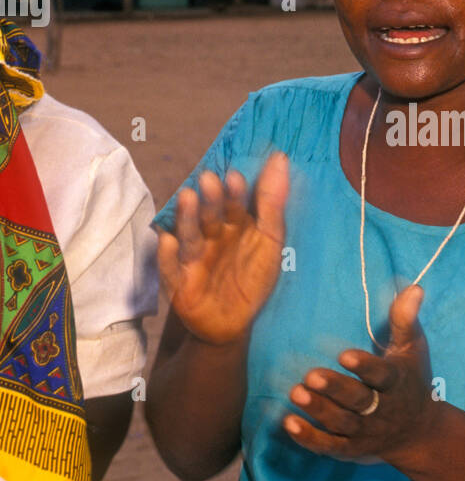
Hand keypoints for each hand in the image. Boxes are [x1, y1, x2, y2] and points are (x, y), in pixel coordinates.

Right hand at [157, 152, 288, 344]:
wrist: (234, 323)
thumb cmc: (253, 277)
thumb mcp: (271, 241)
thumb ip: (273, 202)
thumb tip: (280, 157)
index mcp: (233, 224)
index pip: (234, 203)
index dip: (235, 192)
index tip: (236, 177)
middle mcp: (210, 237)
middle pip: (209, 216)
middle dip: (210, 199)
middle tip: (209, 179)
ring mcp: (192, 258)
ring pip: (189, 235)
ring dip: (186, 217)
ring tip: (186, 197)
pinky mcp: (178, 281)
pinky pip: (170, 268)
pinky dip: (167, 256)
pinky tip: (169, 242)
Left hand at [283, 284, 438, 464]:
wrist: (419, 432)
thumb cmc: (411, 380)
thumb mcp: (412, 349)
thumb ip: (406, 320)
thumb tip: (414, 288)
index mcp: (397, 383)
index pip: (382, 375)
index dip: (365, 367)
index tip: (344, 355)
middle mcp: (383, 410)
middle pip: (359, 401)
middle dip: (335, 389)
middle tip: (310, 375)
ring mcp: (366, 432)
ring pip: (341, 423)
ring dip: (318, 410)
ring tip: (296, 392)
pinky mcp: (351, 449)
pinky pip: (330, 446)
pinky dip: (310, 438)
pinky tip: (288, 423)